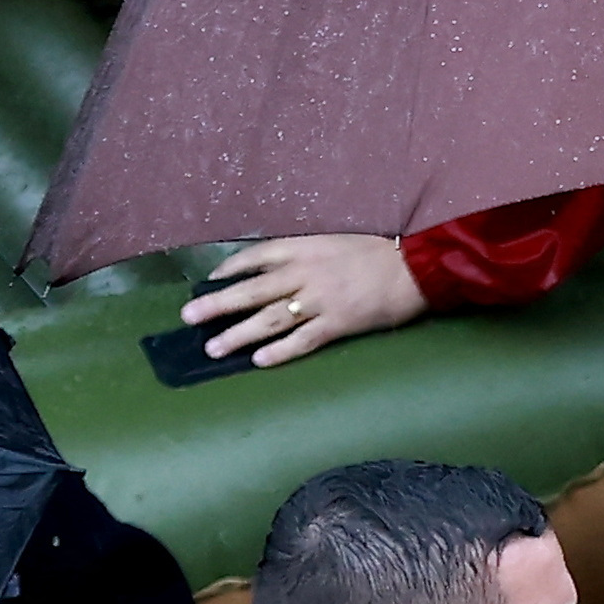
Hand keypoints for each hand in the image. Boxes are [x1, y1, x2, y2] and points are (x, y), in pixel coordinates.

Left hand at [183, 234, 425, 366]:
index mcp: (303, 249)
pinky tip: (259, 360)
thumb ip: (303, 255)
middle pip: (252, 291)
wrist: (414, 268)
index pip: (255, 257)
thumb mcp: (333, 243)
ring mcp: (320, 301)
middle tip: (189, 317)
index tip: (210, 282)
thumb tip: (271, 271)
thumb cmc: (376, 255)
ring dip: (239, 334)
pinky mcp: (338, 323)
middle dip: (218, 305)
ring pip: (270, 319)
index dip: (229, 270)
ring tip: (214, 348)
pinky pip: (303, 340)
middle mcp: (305, 274)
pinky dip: (281, 351)